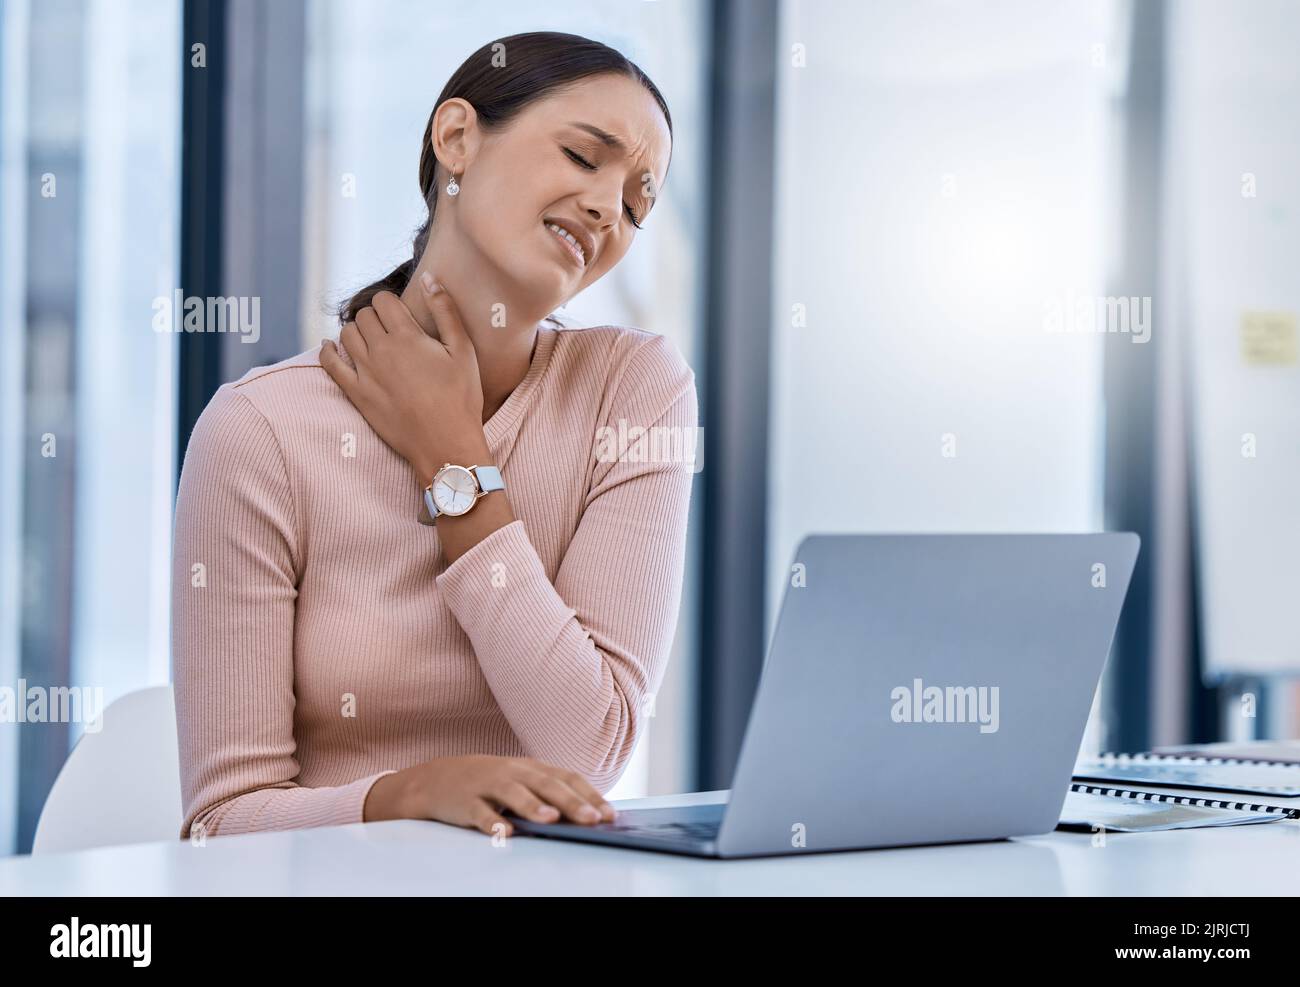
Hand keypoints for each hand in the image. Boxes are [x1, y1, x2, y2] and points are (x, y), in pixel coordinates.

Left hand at [320, 288, 487, 483]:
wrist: (445, 444)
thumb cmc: (461, 398)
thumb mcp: (463, 350)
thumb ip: (446, 311)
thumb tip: (431, 278)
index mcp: (407, 337)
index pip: (384, 301)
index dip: (392, 304)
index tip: (402, 315)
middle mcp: (381, 351)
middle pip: (364, 316)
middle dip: (376, 317)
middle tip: (390, 330)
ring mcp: (365, 373)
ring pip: (346, 335)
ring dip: (357, 332)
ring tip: (372, 341)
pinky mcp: (357, 394)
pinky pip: (329, 364)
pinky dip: (327, 351)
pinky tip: (331, 347)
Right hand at [363, 755, 617, 835]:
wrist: (435, 779)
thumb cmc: (489, 784)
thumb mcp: (519, 782)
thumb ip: (548, 794)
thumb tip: (587, 815)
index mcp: (531, 768)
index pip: (566, 778)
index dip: (589, 794)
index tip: (610, 814)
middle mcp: (513, 772)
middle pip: (546, 784)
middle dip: (572, 802)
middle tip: (593, 819)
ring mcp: (488, 785)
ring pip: (514, 793)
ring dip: (533, 806)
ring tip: (551, 819)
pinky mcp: (465, 801)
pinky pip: (479, 813)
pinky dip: (492, 822)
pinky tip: (504, 832)